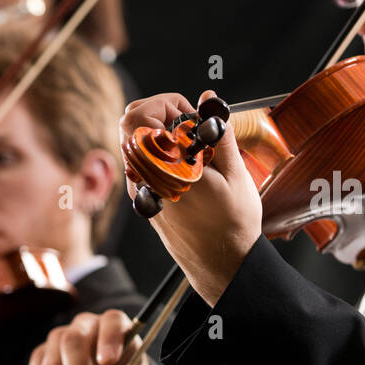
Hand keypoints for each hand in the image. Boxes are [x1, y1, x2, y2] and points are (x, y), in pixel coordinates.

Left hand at [122, 90, 262, 305]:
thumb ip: (218, 132)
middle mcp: (143, 180)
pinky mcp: (143, 201)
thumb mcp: (235, 173)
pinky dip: (161, 154)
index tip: (190, 114)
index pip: (136, 117)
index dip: (163, 104)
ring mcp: (139, 192)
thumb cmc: (232, 223)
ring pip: (134, 145)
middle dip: (158, 113)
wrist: (222, 265)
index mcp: (163, 168)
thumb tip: (208, 99)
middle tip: (189, 125)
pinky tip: (189, 166)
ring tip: (193, 148)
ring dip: (160, 134)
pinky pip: (141, 164)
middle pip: (129, 126)